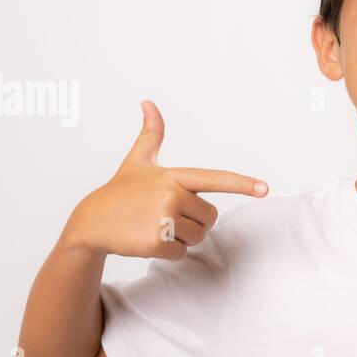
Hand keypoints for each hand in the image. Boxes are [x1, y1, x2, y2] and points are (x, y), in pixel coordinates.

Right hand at [63, 100, 267, 259]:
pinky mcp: (157, 243)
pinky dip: (169, 252)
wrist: (91, 222)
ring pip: (199, 236)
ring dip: (183, 237)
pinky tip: (148, 240)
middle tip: (166, 215)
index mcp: (173, 176)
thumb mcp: (137, 161)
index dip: (242, 184)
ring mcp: (164, 219)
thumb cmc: (120, 191)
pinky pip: (182, 253)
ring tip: (156, 226)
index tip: (265, 189)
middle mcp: (172, 195)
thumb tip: (148, 103)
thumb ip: (150, 134)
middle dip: (195, 220)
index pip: (215, 179)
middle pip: (210, 216)